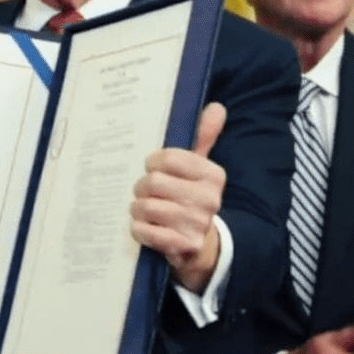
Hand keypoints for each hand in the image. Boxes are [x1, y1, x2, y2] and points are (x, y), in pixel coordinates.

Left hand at [130, 102, 226, 291]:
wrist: (202, 245)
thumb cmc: (191, 198)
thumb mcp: (199, 168)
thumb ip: (204, 137)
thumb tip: (216, 107)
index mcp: (213, 175)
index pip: (167, 159)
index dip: (151, 163)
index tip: (151, 167)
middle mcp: (209, 199)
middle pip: (153, 183)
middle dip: (141, 188)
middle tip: (143, 192)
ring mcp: (197, 224)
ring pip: (146, 207)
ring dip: (137, 209)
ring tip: (141, 210)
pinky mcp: (185, 246)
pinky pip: (147, 232)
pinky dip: (139, 229)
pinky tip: (142, 227)